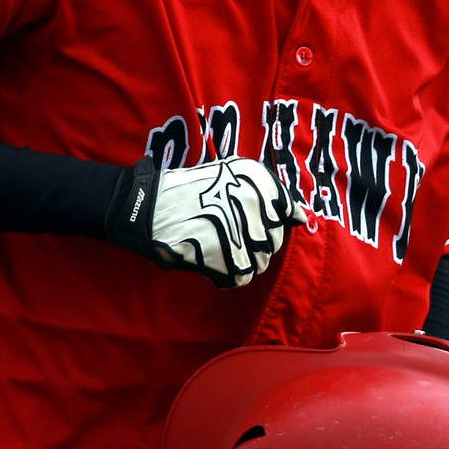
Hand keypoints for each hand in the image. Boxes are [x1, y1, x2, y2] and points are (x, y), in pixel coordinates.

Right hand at [107, 155, 306, 287]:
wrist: (147, 205)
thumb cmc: (192, 190)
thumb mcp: (234, 173)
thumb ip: (271, 193)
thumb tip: (302, 217)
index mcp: (255, 180)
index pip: (287, 212)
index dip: (270, 222)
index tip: (251, 223)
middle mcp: (250, 202)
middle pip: (273, 240)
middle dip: (256, 243)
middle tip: (228, 236)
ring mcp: (236, 230)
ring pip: (260, 261)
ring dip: (243, 260)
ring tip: (220, 249)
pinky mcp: (221, 257)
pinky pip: (241, 276)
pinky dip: (228, 274)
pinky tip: (213, 261)